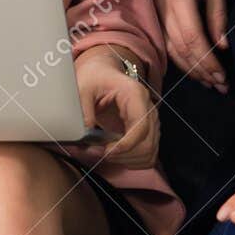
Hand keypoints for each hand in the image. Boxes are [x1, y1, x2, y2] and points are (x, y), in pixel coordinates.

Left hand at [72, 45, 159, 168]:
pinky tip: (115, 154)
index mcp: (135, 94)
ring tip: (104, 152)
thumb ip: (83, 111)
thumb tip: (85, 135)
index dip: (125, 146)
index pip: (140, 128)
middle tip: (98, 152)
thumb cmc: (96, 78)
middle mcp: (148, 108)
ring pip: (148, 153)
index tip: (106, 152)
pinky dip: (131, 161)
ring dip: (125, 160)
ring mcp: (151, 121)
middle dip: (122, 155)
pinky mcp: (148, 132)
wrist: (103, 74)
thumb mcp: (83, 88)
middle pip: (147, 145)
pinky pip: (147, 155)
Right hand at [156, 0, 228, 91]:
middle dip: (201, 70)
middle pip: (180, 48)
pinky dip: (180, 59)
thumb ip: (218, 14)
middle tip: (220, 86)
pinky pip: (165, 42)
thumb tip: (222, 47)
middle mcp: (161, 6)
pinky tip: (194, 69)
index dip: (207, 60)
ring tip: (210, 82)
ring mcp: (154, 11)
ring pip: (170, 49)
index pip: (192, 38)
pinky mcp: (152, 14)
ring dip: (191, 69)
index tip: (223, 76)